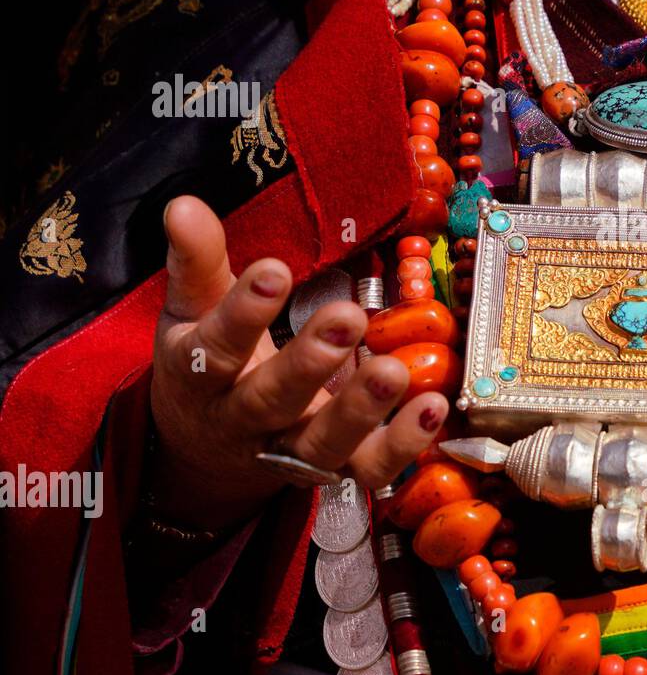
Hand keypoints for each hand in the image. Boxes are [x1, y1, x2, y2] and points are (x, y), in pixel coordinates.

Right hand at [150, 196, 447, 529]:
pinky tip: (432, 407)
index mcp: (198, 376)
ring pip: (322, 444)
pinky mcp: (332, 470)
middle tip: (346, 319)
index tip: (274, 270)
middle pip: (272, 400)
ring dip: (359, 410)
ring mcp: (288, 452)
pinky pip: (367, 469)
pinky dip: (401, 445)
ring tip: (394, 371)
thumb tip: (185, 204)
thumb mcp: (191, 311)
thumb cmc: (206, 362)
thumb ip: (198, 261)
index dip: (243, 312)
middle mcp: (241, 421)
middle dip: (309, 363)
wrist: (205, 449)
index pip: (215, 347)